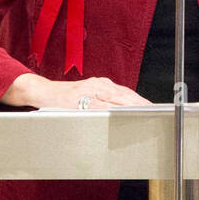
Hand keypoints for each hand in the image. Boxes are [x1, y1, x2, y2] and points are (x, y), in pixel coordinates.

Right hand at [28, 75, 152, 108]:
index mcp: (103, 84)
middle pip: (124, 95)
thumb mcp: (89, 97)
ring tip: (142, 115)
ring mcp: (89, 90)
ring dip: (129, 107)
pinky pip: (96, 105)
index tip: (154, 109)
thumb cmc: (68, 98)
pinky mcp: (78, 98)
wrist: (44, 92)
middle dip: (140, 105)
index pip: (127, 93)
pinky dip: (108, 110)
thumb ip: (105, 103)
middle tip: (153, 114)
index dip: (141, 101)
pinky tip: (117, 115)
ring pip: (113, 99)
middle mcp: (99, 84)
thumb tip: (124, 114)